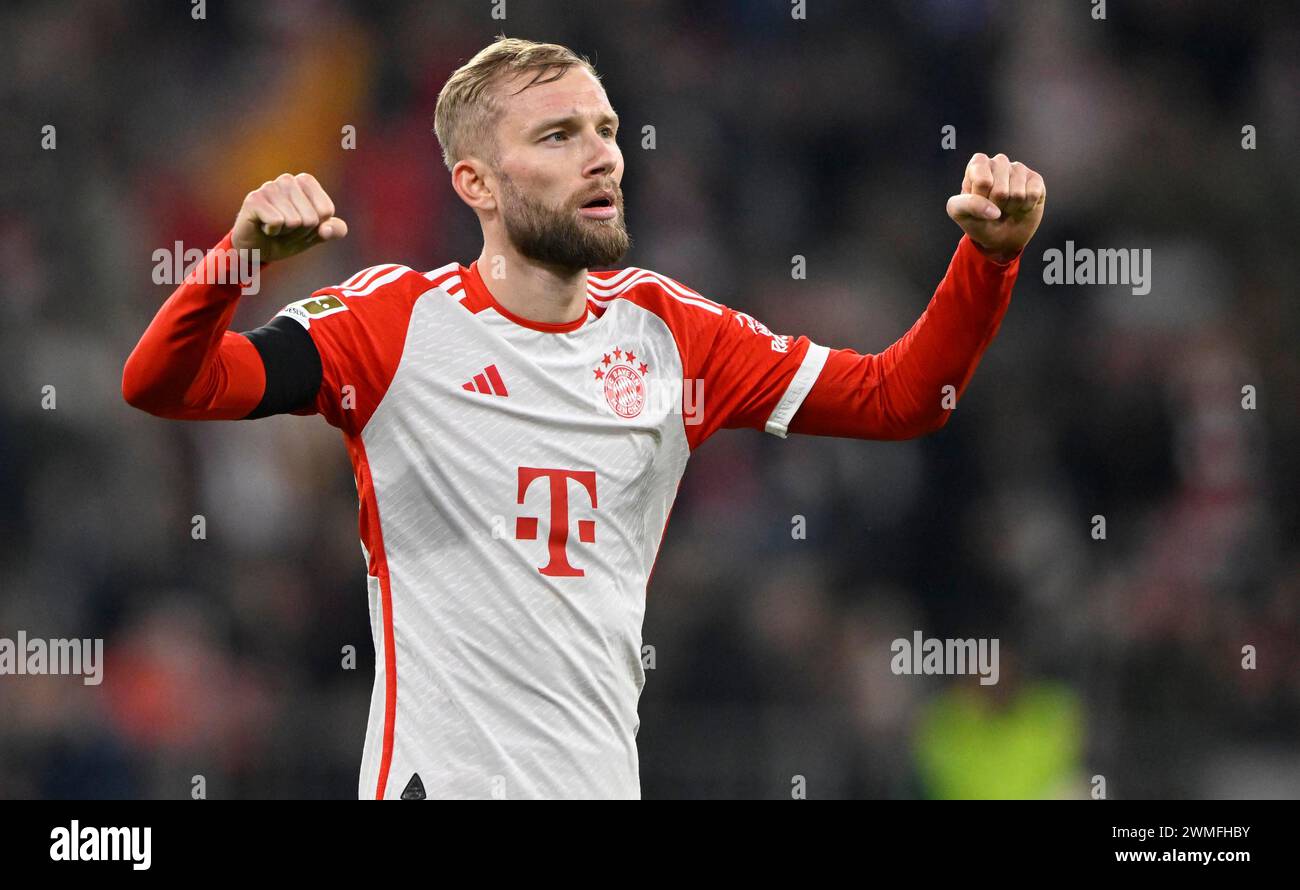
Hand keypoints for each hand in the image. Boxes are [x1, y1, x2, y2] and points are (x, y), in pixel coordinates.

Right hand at [231, 172, 347, 262]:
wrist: (258, 249)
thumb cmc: (289, 237)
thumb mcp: (318, 235)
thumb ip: (335, 230)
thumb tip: (326, 229)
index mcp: (306, 182)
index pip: (326, 211)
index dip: (317, 226)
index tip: (303, 226)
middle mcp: (288, 180)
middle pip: (311, 218)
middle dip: (301, 231)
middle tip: (286, 229)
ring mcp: (269, 187)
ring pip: (294, 221)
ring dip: (286, 232)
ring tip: (276, 228)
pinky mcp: (254, 199)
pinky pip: (277, 222)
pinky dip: (272, 231)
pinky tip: (264, 227)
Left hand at [946, 153, 1044, 261]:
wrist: (1000, 236)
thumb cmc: (978, 220)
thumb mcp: (959, 213)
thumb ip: (967, 204)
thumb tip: (993, 210)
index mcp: (977, 165)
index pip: (982, 181)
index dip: (981, 199)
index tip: (978, 202)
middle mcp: (999, 162)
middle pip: (1000, 190)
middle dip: (996, 207)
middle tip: (994, 207)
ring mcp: (1018, 169)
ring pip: (1017, 194)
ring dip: (1010, 208)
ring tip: (1006, 207)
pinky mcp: (1035, 179)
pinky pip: (1032, 195)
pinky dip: (1025, 208)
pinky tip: (1020, 206)